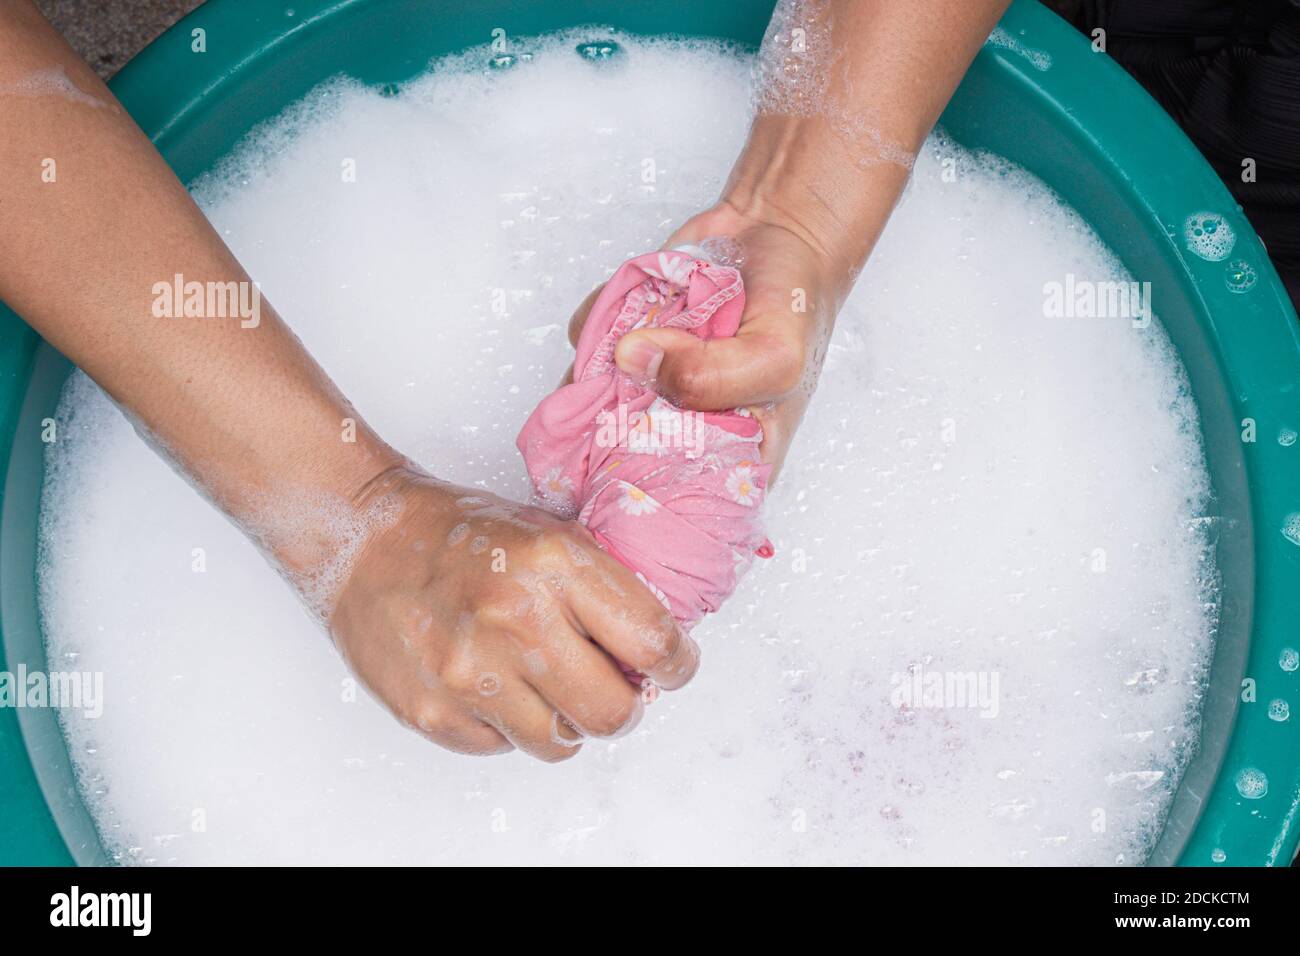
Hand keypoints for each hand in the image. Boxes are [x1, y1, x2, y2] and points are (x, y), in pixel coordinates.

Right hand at [328, 466, 699, 760]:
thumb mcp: (544, 529)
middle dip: (627, 706)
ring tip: (548, 684)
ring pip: (562, 742)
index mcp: (554, 564)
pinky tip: (498, 686)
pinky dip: (512, 726)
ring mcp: (471, 674)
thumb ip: (601, 584)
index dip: (677, 663)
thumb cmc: (454, 531)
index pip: (652, 641)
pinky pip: (504, 748)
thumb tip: (654, 642)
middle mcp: (516, 621)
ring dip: (567, 721)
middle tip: (617, 688)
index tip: (675, 665)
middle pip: (615, 712)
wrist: (362, 539)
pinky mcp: (435, 713)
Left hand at [568, 200, 844, 478]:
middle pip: (613, 450)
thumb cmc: (796, 306)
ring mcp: (648, 384)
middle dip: (607, 412)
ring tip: (651, 325)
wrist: (782, 231)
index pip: (668, 498)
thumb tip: (630, 358)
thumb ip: (709, 377)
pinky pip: (588, 338)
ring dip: (604, 356)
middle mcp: (680, 426)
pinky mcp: (627, 341)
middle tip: (630, 374)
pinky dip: (603, 314)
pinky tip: (643, 301)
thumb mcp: (773, 357)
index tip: (620, 447)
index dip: (633, 483)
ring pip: (590, 393)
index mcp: (728, 455)